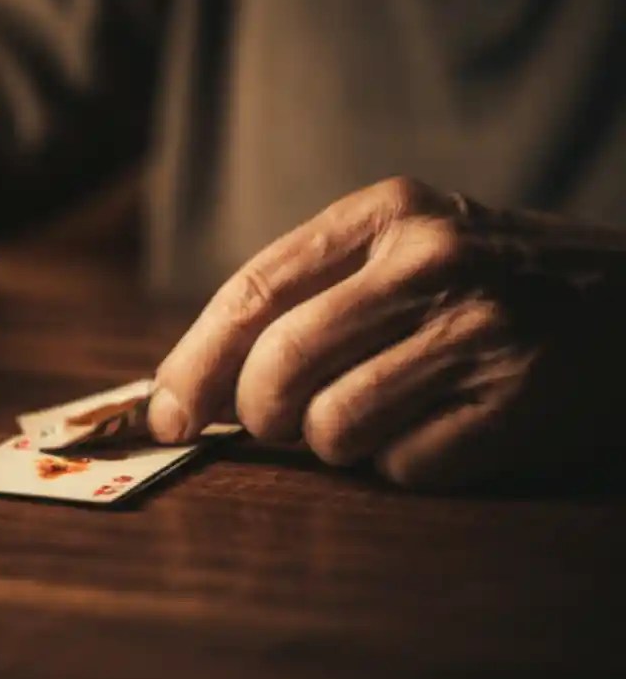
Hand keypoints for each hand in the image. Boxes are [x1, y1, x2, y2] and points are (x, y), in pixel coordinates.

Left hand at [149, 177, 625, 489]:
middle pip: (277, 367)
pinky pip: (402, 466)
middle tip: (277, 421)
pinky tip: (450, 423)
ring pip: (331, 427)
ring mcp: (478, 329)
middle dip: (257, 415)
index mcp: (386, 212)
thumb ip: (309, 296)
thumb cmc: (493, 282)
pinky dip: (407, 462)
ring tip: (392, 405)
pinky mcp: (515, 401)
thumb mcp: (407, 247)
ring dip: (340, 440)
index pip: (253, 292)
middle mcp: (430, 258)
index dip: (193, 362)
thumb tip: (192, 385)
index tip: (162, 415)